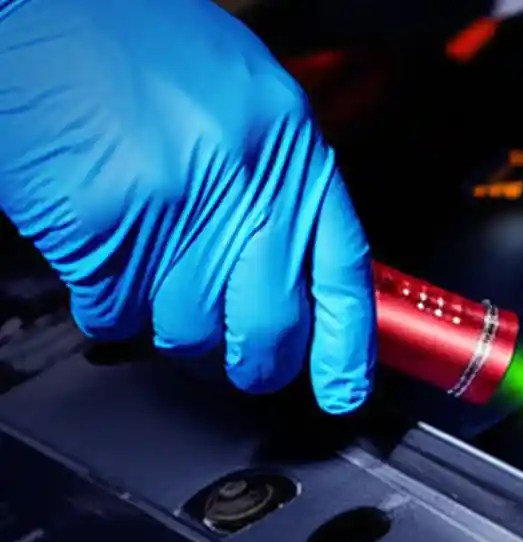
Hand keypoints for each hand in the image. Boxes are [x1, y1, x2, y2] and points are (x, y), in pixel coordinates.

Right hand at [0, 0, 374, 412]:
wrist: (43, 5)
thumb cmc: (138, 43)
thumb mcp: (249, 103)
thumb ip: (281, 185)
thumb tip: (299, 272)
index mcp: (293, 147)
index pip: (344, 271)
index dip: (348, 346)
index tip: (345, 391)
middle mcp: (246, 182)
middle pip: (268, 327)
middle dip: (252, 362)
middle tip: (238, 360)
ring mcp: (176, 210)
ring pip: (187, 331)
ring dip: (169, 323)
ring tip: (152, 268)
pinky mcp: (106, 229)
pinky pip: (115, 314)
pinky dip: (107, 301)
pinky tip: (105, 251)